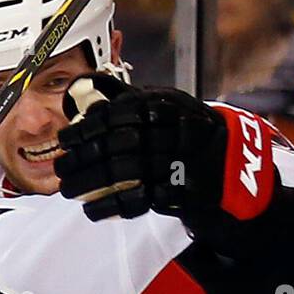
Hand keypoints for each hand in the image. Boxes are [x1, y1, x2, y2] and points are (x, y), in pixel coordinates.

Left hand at [55, 74, 279, 252]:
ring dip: (91, 183)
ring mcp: (179, 164)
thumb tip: (82, 85)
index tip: (65, 138)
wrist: (232, 167)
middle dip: (83, 157)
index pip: (117, 114)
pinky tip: (92, 209)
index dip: (87, 127)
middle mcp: (173, 132)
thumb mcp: (166, 105)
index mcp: (167, 106)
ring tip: (69, 189)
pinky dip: (111, 206)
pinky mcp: (182, 194)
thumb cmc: (190, 133)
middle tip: (61, 168)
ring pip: (124, 172)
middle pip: (117, 144)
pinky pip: (139, 200)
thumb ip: (126, 97)